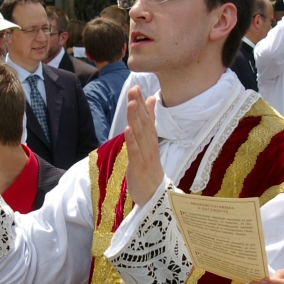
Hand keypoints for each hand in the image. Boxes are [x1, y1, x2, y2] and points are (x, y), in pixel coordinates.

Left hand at [125, 86, 162, 206]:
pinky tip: (127, 129)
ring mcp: (145, 155)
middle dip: (138, 105)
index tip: (137, 87)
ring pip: (140, 133)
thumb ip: (150, 122)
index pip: (148, 118)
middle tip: (134, 89)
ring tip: (131, 103)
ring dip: (136, 118)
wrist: (156, 196)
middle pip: (144, 122)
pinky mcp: (139, 165)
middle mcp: (150, 144)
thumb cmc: (150, 168)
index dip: (142, 103)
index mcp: (151, 139)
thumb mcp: (150, 143)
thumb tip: (150, 101)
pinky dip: (132, 139)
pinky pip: (135, 151)